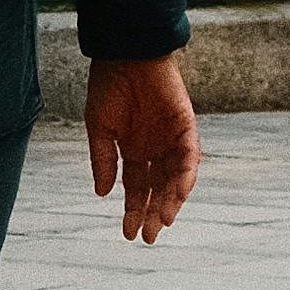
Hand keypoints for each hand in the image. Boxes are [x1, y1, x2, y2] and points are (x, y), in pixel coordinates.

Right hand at [86, 51, 199, 244]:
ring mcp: (172, 139)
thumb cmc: (109, 85)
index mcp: (133, 150)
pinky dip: (186, 175)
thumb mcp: (99, 127)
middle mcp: (155, 148)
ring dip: (171, 200)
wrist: (125, 53)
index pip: (136, 187)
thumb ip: (103, 160)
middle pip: (158, 188)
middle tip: (148, 237)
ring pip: (176, 177)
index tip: (128, 233)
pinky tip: (178, 193)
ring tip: (163, 221)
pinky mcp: (186, 126)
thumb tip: (101, 194)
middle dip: (153, 212)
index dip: (132, 210)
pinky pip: (190, 156)